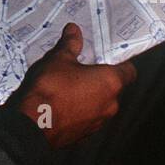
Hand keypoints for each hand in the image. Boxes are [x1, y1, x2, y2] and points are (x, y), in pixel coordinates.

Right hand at [11, 23, 136, 147]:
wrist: (35, 124)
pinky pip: (89, 118)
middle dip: (101, 79)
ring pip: (101, 105)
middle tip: (84, 70)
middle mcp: (111, 104)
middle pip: (114, 88)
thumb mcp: (59, 59)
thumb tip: (74, 28)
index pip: (129, 71)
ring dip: (92, 97)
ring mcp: (99, 122)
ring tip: (71, 88)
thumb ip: (70, 44)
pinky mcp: (86, 135)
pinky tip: (65, 106)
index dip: (121, 63)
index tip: (107, 58)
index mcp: (110, 82)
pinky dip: (82, 112)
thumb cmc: (52, 87)